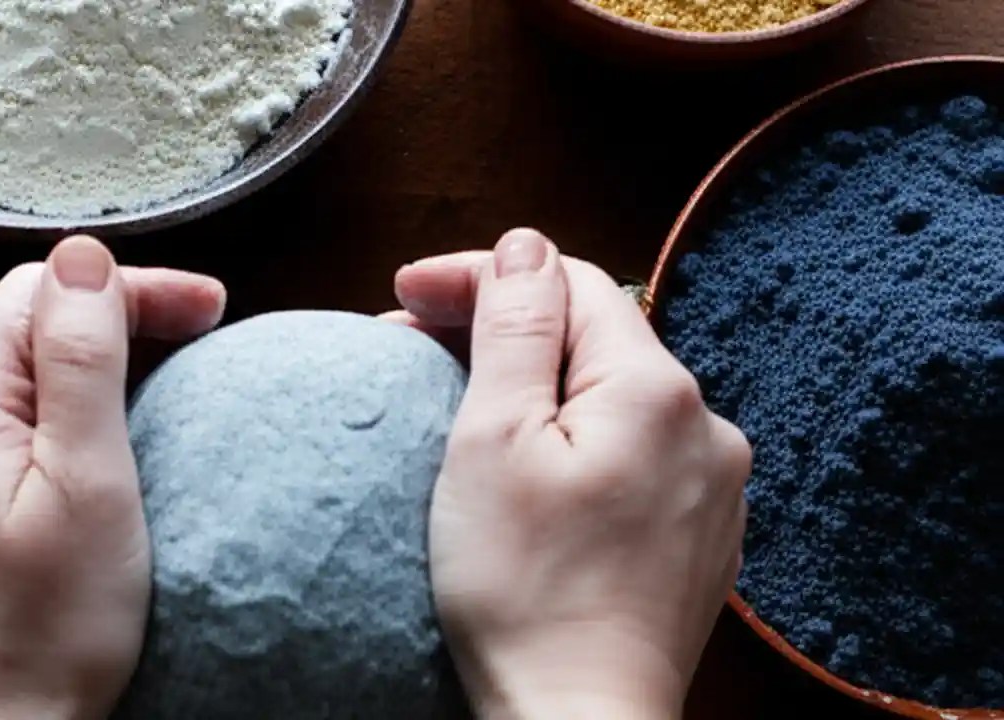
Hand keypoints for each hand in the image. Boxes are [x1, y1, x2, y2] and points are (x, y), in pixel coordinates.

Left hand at [0, 236, 225, 719]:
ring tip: (153, 392)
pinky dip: (41, 425)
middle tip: (195, 334)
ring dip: (79, 373)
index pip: (42, 292)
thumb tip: (81, 257)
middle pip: (18, 332)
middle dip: (110, 321)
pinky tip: (83, 458)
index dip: (130, 286)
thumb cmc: (45, 635)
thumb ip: (82, 358)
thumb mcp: (91, 484)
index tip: (208, 307)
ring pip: (3, 384)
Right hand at [392, 230, 749, 719]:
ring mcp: (711, 486)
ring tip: (463, 406)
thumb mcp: (493, 439)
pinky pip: (634, 453)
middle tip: (416, 345)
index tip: (407, 293)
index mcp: (656, 391)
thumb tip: (524, 247)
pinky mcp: (700, 534)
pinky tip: (531, 468)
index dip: (481, 276)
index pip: (566, 284)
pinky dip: (578, 440)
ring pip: (612, 396)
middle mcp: (704, 427)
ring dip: (539, 384)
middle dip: (503, 330)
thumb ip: (515, 328)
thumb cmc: (522, 591)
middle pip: (593, 338)